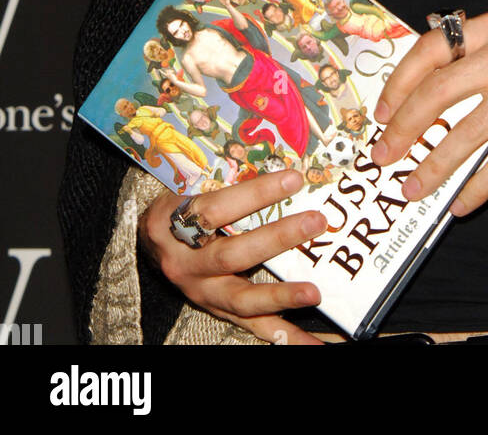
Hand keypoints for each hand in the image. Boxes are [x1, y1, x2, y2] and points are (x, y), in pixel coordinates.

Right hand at [138, 169, 327, 343]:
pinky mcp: (217, 311)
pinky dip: (284, 336)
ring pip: (241, 299)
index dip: (255, 194)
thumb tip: (278, 169)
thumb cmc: (174, 208)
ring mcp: (202, 293)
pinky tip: (312, 344)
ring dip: (280, 296)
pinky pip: (252, 327)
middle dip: (276, 239)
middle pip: (232, 255)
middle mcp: (185, 264)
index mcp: (172, 226)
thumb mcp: (184, 189)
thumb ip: (223, 182)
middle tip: (314, 222)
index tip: (294, 179)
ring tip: (314, 292)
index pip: (216, 209)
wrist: (147, 246)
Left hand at [370, 7, 487, 216]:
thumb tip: (428, 94)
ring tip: (412, 188)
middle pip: (438, 91)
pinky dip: (477, 185)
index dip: (399, 82)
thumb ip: (483, 54)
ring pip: (465, 131)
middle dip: (403, 128)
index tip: (381, 111)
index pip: (431, 48)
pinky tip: (462, 203)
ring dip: (433, 165)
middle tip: (383, 155)